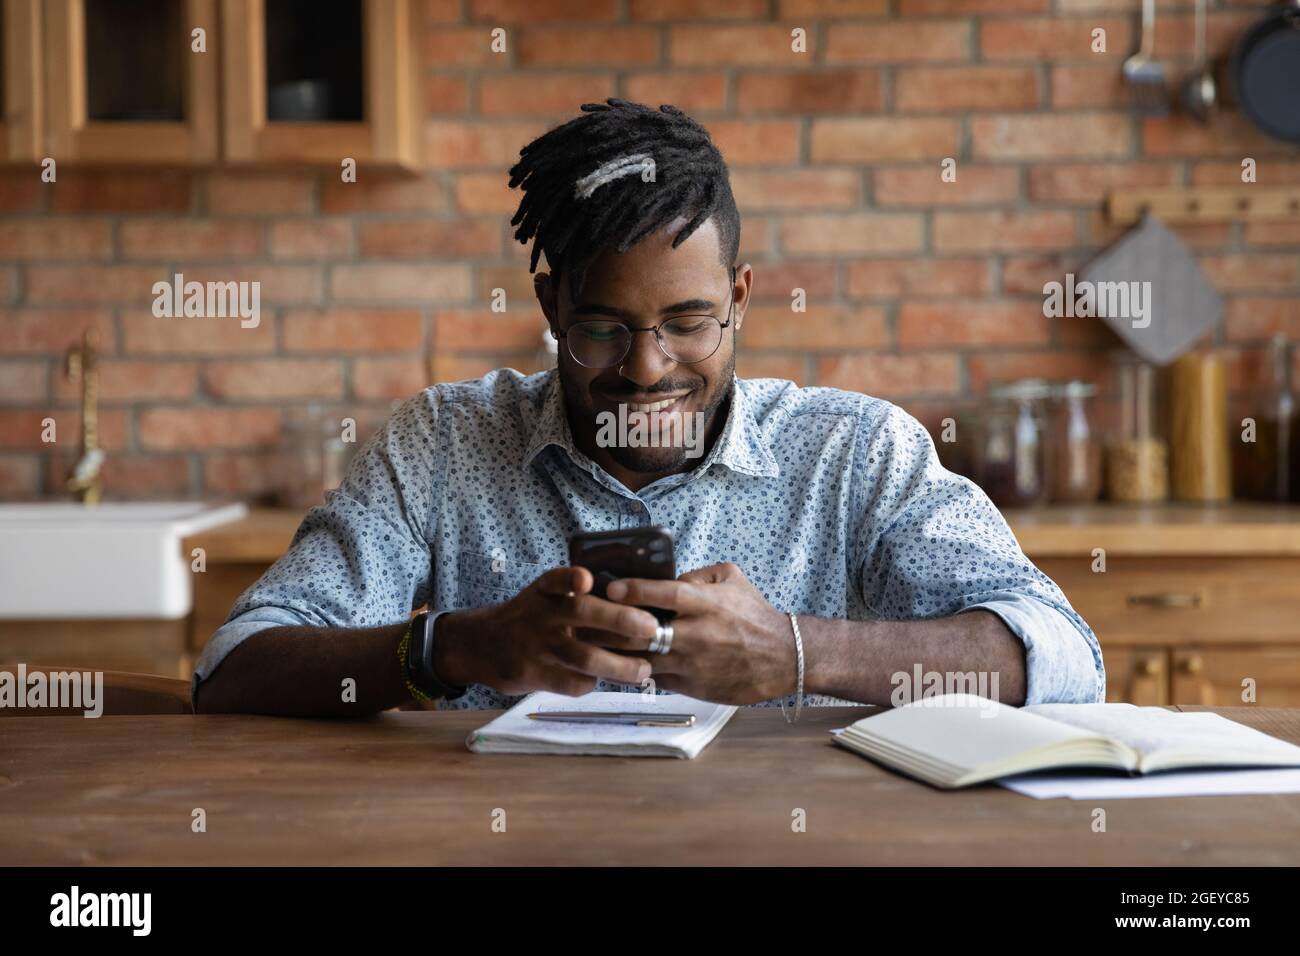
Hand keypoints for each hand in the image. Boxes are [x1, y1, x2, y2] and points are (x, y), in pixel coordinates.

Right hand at [433, 566, 660, 696]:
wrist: (480, 645)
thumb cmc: (527, 617)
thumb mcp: (542, 595)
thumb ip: (574, 594)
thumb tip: (632, 599)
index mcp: (545, 592)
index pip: (558, 579)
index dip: (572, 578)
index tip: (587, 580)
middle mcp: (541, 615)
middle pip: (581, 614)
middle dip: (620, 620)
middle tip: (652, 629)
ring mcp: (536, 647)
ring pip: (583, 656)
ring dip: (618, 665)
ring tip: (643, 670)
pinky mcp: (532, 675)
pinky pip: (570, 683)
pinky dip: (591, 683)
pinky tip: (601, 680)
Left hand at [601, 562, 795, 704]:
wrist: (784, 658)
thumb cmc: (754, 614)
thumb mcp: (732, 578)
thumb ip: (698, 574)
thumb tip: (667, 577)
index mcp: (706, 603)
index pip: (665, 593)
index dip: (635, 590)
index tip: (611, 588)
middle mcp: (696, 634)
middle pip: (643, 632)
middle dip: (610, 626)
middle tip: (585, 619)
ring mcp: (692, 663)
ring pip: (641, 660)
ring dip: (614, 653)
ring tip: (589, 643)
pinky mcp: (691, 686)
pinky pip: (653, 678)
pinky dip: (634, 671)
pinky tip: (616, 663)